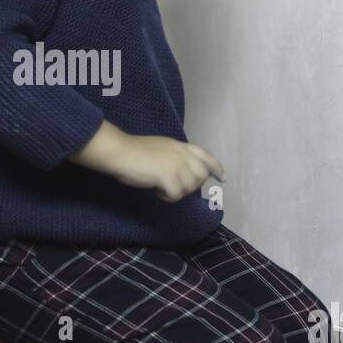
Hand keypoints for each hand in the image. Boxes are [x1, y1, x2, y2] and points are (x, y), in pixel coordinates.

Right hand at [112, 134, 226, 202]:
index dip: (216, 168)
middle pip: (201, 176)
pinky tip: (157, 192)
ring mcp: (175, 165)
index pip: (206, 156)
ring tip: (162, 188)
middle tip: (175, 187)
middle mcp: (181, 154)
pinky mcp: (167, 176)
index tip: (223, 178)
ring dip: (177, 192)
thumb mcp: (161, 148)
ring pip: (190, 187)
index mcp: (180, 146)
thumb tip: (182, 172)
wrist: (120, 151)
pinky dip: (168, 197)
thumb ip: (174, 157)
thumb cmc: (134, 151)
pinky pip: (176, 194)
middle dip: (192, 186)